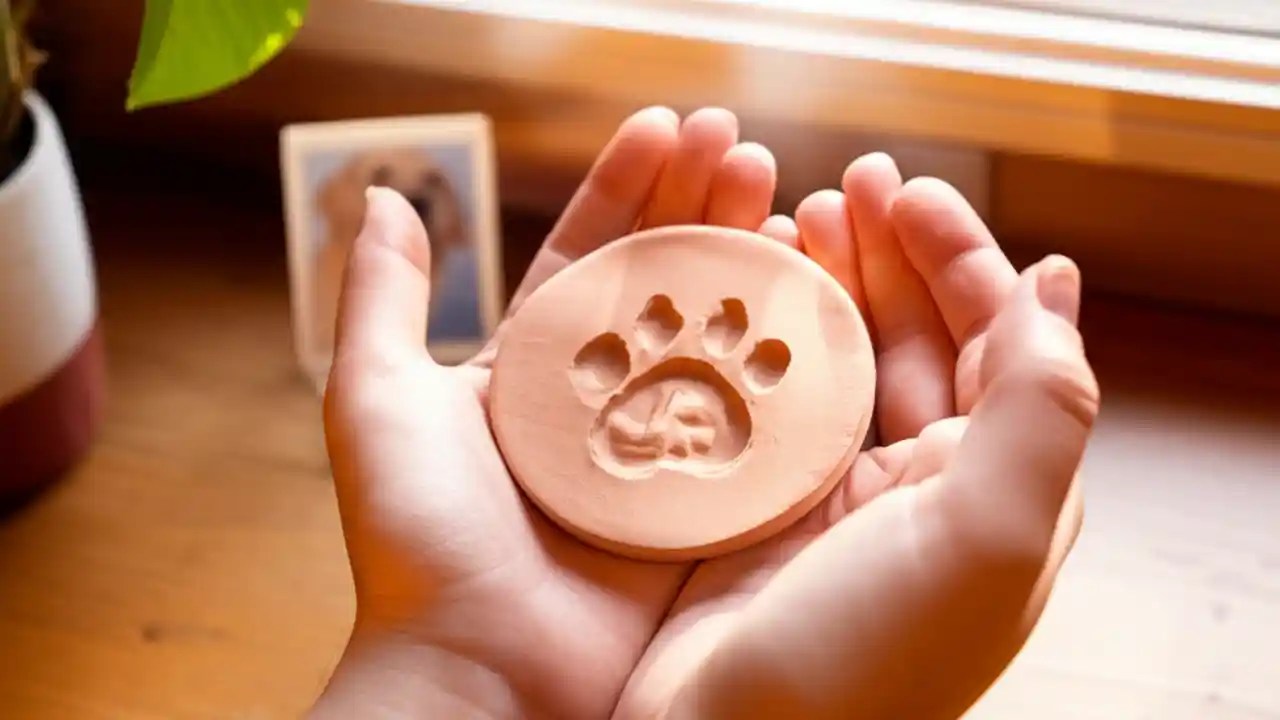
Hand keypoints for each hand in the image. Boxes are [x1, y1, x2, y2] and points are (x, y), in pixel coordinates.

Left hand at [310, 107, 783, 718]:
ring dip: (754, 265)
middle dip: (702, 207)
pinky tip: (817, 296)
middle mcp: (604, 404)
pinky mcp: (715, 505)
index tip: (665, 126)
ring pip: (722, 340)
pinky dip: (790, 359)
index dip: (626, 187)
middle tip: (744, 145)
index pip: (589, 257)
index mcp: (534, 372)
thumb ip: (383, 299)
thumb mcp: (377, 400)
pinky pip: (763, 419)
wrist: (482, 671)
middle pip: (667, 286)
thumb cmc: (418, 541)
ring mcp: (665, 454)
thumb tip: (389, 199)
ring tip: (787, 197)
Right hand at [614, 155, 1099, 718]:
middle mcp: (924, 485)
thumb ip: (1043, 407)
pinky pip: (775, 396)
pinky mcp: (764, 501)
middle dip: (890, 257)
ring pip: (846, 360)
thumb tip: (1057, 288)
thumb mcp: (992, 533)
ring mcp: (840, 492)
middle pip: (919, 339)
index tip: (912, 193)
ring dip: (827, 285)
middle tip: (845, 185)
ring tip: (793, 220)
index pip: (1000, 345)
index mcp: (996, 488)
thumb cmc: (870, 661)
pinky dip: (765, 337)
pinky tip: (744, 297)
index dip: (964, 260)